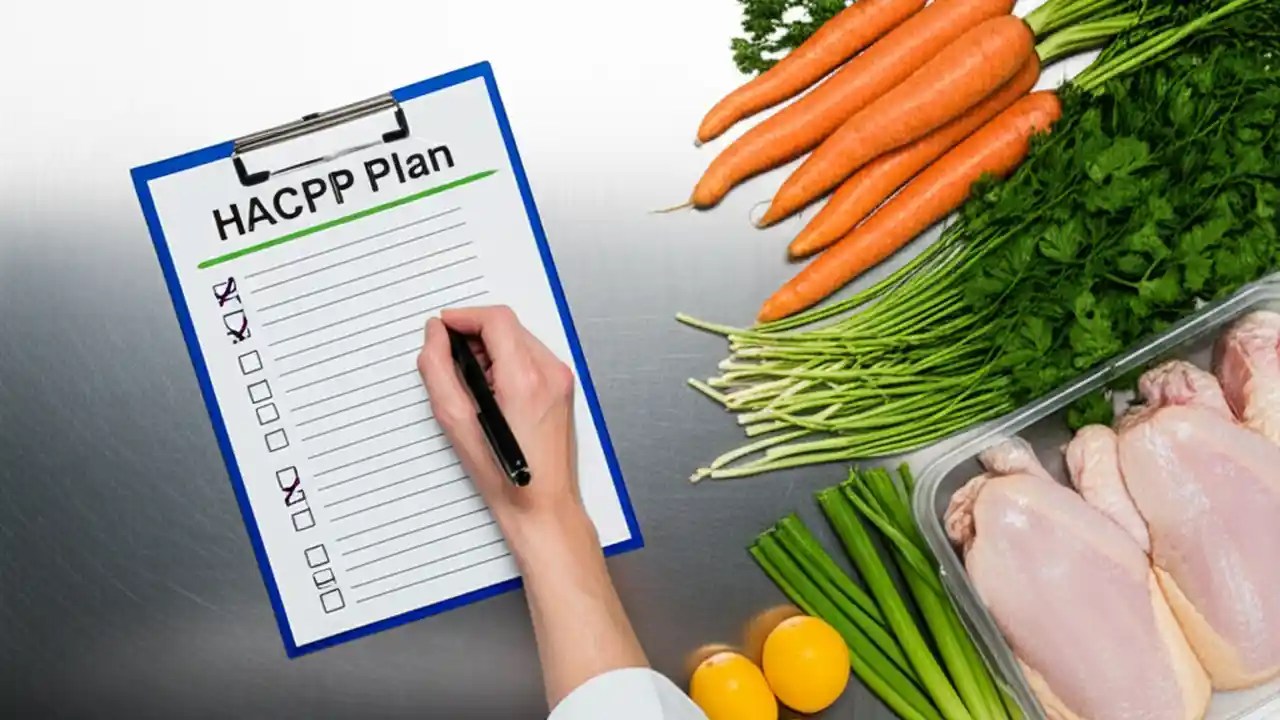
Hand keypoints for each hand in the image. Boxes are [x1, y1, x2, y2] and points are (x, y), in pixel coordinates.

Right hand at [417, 306, 586, 545]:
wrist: (543, 506)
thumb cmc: (506, 478)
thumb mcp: (456, 422)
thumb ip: (439, 371)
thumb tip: (435, 337)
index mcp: (525, 380)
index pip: (495, 320)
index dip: (463, 317)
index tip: (443, 327)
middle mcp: (549, 374)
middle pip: (507, 327)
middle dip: (474, 337)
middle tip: (453, 363)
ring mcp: (561, 381)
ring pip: (518, 340)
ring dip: (490, 351)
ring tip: (474, 387)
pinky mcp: (563, 388)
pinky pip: (530, 358)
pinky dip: (507, 364)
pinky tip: (494, 394)